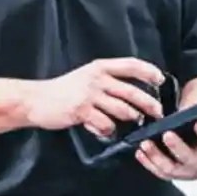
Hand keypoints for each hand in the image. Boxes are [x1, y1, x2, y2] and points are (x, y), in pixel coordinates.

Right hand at [25, 58, 164, 137]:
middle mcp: (96, 78)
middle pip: (131, 91)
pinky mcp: (82, 111)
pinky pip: (106, 123)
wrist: (36, 100)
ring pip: (122, 109)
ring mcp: (89, 95)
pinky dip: (109, 130)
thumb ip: (106, 82)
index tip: (160, 79)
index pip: (130, 65)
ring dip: (132, 118)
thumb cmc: (63, 90)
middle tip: (158, 112)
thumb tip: (131, 94)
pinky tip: (106, 131)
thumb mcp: (85, 77)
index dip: (148, 71)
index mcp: (99, 67)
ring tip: (135, 122)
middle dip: (149, 103)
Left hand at [136, 100, 196, 180]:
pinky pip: (160, 171)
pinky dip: (149, 163)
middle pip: (190, 159)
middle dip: (178, 148)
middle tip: (168, 135)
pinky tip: (141, 152)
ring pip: (171, 168)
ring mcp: (187, 170)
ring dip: (157, 157)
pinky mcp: (174, 172)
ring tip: (147, 144)